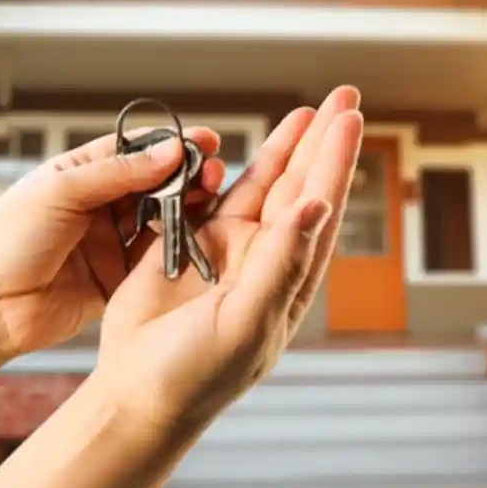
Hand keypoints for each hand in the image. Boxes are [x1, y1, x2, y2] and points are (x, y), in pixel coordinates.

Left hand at [0, 124, 227, 356]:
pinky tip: (198, 237)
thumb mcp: (60, 193)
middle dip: (186, 176)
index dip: (170, 145)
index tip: (206, 141)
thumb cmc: (6, 243)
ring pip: (161, 218)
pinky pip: (156, 258)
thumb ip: (118, 173)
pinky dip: (178, 246)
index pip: (133, 151)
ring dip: (188, 208)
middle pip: (154, 184)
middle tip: (215, 174)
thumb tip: (170, 151)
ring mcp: (109, 242)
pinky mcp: (118, 278)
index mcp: (78, 176)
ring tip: (213, 200)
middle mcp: (97, 206)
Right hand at [93, 87, 362, 430]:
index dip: (336, 163)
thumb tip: (317, 207)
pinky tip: (259, 143)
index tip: (350, 121)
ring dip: (289, 147)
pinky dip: (235, 166)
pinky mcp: (192, 241)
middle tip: (345, 96)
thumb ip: (281, 263)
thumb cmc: (195, 374)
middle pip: (303, 187)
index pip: (321, 210)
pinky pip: (217, 194)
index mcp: (290, 282)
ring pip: (266, 185)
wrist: (136, 391)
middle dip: (323, 141)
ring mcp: (230, 249)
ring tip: (312, 109)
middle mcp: (267, 261)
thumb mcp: (245, 321)